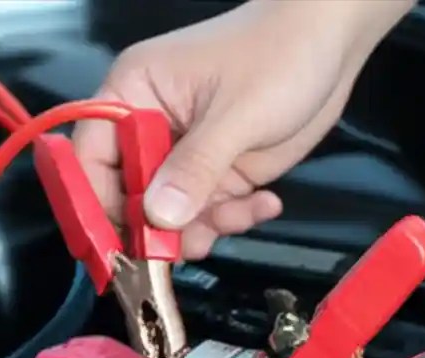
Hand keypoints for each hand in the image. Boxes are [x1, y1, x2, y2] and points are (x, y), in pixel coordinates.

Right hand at [73, 0, 411, 258]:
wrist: (333, 41)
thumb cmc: (280, 54)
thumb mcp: (237, 115)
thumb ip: (195, 168)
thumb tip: (159, 217)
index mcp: (133, 93)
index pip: (91, 159)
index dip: (96, 206)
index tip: (117, 248)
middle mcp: (151, 125)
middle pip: (128, 196)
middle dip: (157, 227)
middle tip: (187, 246)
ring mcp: (186, 152)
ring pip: (171, 214)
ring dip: (202, 227)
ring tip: (237, 215)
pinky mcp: (219, 170)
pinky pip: (210, 212)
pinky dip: (234, 217)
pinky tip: (263, 202)